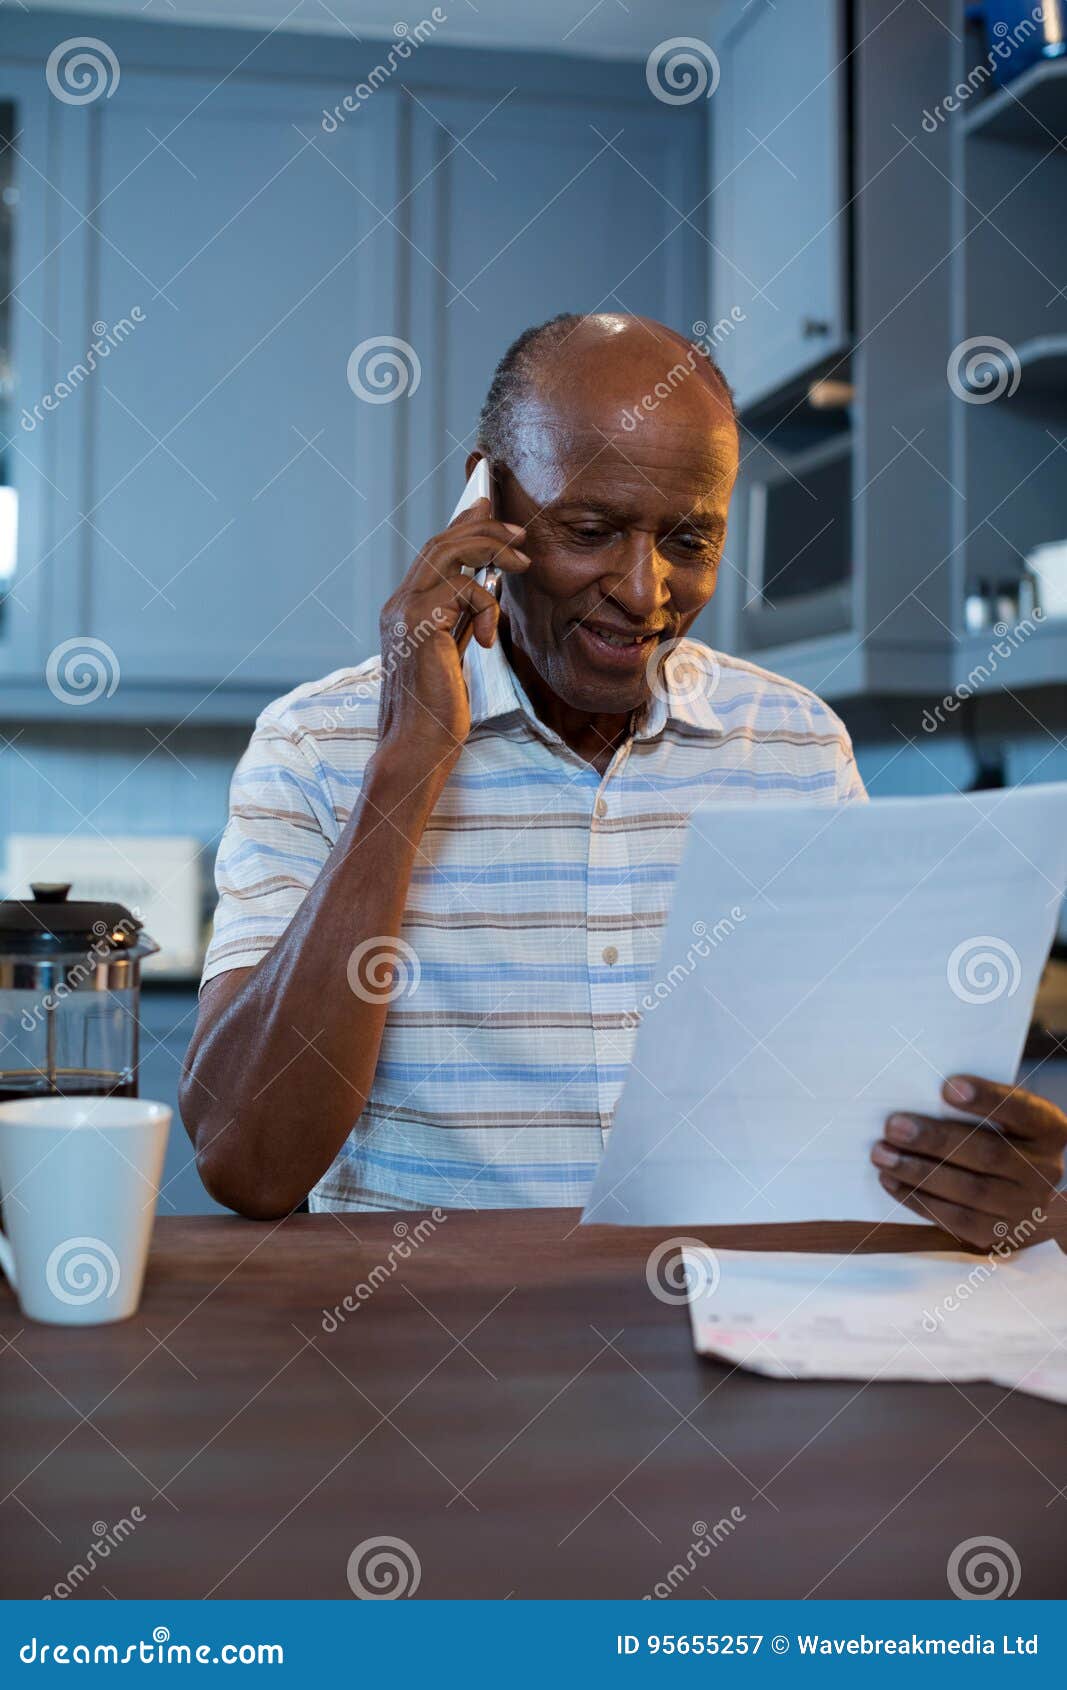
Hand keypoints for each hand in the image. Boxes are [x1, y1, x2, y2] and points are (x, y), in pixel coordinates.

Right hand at [376, 495, 528, 770]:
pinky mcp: (420, 627)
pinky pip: (463, 590)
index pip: (433, 554)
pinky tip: (491, 640)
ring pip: (447, 554)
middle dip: (482, 528)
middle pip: (439, 544)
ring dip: (491, 550)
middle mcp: (398, 605)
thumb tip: (485, 591)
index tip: (487, 508)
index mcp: (404, 610)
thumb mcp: (453, 656)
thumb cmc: (437, 710)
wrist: (418, 746)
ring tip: (522, 562)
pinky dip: (487, 607)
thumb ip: (461, 622)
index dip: (461, 526)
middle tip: (519, 532)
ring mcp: (405, 614)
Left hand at [872, 1075, 1066, 1249]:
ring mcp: (1025, 1207)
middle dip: (936, 1140)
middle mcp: (1044, 1170)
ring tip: (882, 1154)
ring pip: (970, 1192)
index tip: (948, 1086)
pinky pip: (956, 1220)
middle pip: (988, 1154)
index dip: (985, 1098)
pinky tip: (890, 1180)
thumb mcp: (1001, 1112)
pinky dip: (918, 1199)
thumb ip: (975, 1103)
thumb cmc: (999, 1135)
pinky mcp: (999, 1234)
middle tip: (893, 1126)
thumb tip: (922, 1091)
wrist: (1022, 1185)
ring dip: (918, 1173)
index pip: (1020, 1110)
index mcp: (1047, 1129)